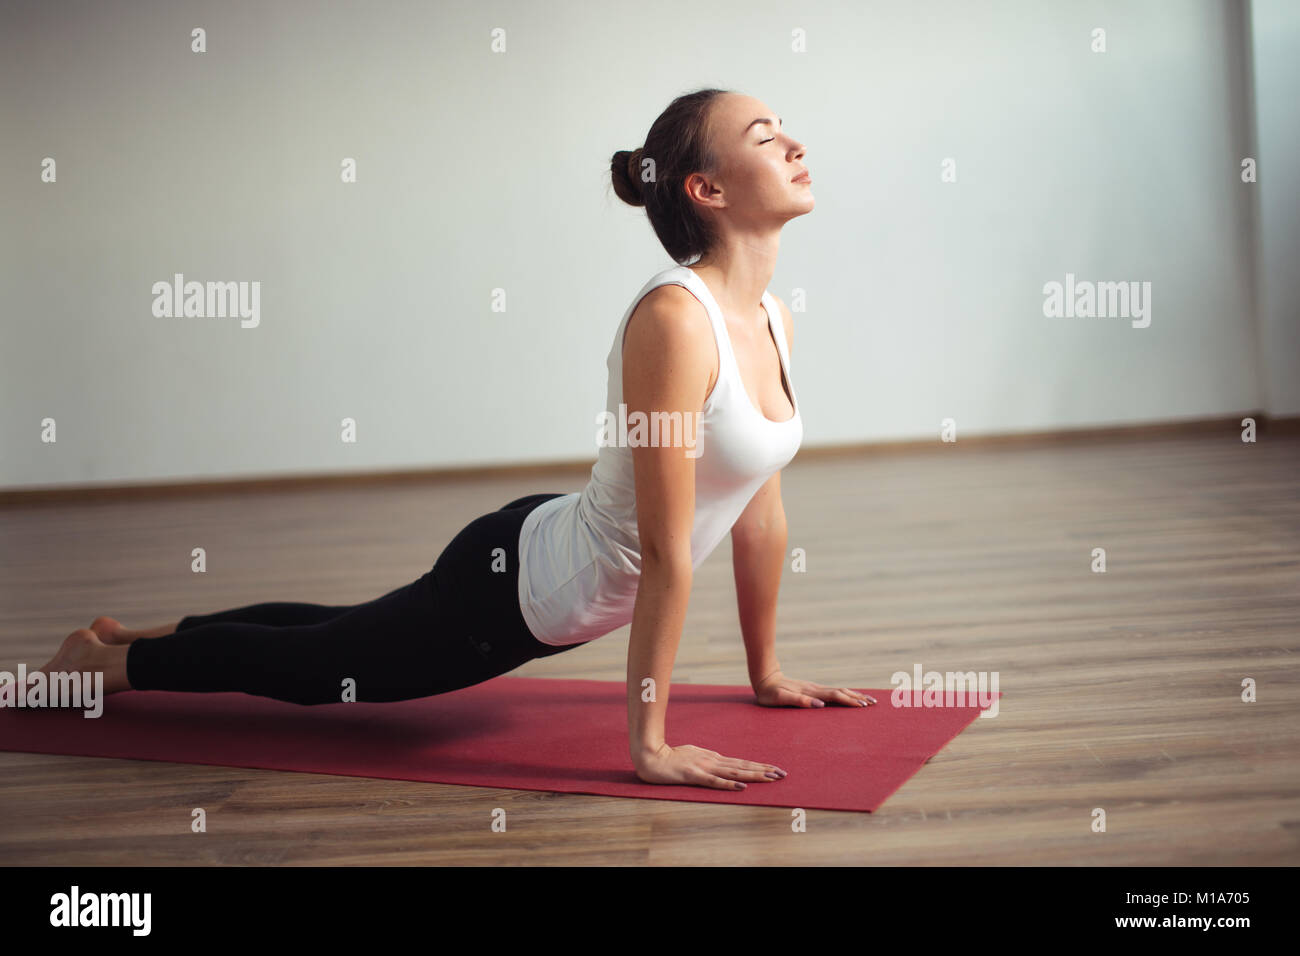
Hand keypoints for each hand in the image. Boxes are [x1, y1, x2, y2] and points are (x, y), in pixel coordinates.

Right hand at [634, 742, 786, 789]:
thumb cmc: (670, 757)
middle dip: (764, 770)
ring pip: (733, 773)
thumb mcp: (694, 755)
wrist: (650, 756)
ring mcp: (703, 767)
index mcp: (713, 757)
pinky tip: (741, 788)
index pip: (741, 763)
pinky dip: (728, 785)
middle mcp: (712, 761)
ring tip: (770, 778)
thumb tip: (721, 762)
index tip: (776, 769)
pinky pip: (713, 782)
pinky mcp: (693, 775)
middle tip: (783, 774)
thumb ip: (708, 760)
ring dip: (753, 776)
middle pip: (742, 767)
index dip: (759, 766)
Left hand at [753, 670, 875, 707]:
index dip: (850, 701)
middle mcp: (815, 689)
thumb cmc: (770, 692)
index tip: (863, 706)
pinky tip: (848, 697)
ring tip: (867, 700)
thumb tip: (820, 706)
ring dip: (853, 695)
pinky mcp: (812, 689)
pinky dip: (844, 694)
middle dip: (858, 698)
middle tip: (874, 703)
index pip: (835, 697)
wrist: (764, 677)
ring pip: (839, 690)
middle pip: (841, 692)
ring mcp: (814, 688)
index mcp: (811, 692)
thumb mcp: (781, 699)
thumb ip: (799, 701)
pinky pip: (832, 692)